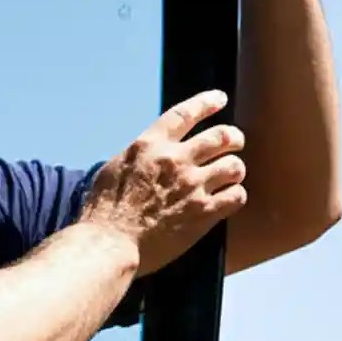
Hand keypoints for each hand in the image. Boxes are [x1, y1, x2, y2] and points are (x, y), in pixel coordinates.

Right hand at [79, 90, 246, 277]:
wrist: (110, 242)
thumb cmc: (105, 208)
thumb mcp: (116, 166)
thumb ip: (141, 155)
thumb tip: (153, 152)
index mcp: (150, 144)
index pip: (186, 113)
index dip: (206, 102)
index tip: (219, 98)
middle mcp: (175, 159)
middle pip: (221, 136)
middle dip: (233, 137)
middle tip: (235, 141)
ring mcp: (192, 185)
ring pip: (234, 165)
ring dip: (235, 168)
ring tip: (232, 174)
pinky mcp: (203, 213)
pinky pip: (237, 196)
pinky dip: (236, 195)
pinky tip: (230, 198)